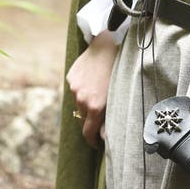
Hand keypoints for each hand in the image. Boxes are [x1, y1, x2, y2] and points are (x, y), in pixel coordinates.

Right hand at [66, 29, 117, 148]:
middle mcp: (82, 99)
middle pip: (83, 117)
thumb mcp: (118, 95)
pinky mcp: (71, 77)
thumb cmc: (118, 70)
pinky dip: (82, 88)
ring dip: (86, 101)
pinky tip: (92, 77)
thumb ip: (109, 117)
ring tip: (99, 88)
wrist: (108, 45)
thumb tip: (104, 136)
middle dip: (91, 117)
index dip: (91, 140)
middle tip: (101, 111)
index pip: (88, 132)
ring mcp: (74, 88)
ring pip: (79, 102)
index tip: (96, 144)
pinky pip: (75, 88)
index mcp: (95, 106)